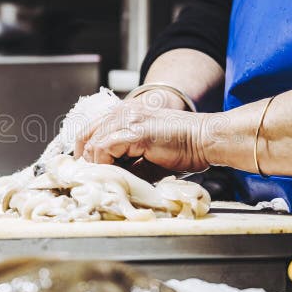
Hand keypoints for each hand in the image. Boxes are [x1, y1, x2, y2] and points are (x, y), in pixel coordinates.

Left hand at [74, 101, 209, 173]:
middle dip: (85, 159)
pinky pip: (104, 148)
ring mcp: (128, 118)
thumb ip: (125, 162)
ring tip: (107, 179)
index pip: (92, 129)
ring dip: (96, 165)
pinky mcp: (134, 131)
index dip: (86, 152)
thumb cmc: (183, 148)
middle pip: (86, 134)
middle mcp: (123, 111)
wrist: (206, 139)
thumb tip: (105, 177)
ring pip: (93, 142)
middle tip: (92, 178)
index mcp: (126, 112)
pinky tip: (115, 175)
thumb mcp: (146, 155)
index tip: (90, 171)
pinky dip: (104, 165)